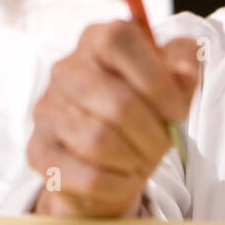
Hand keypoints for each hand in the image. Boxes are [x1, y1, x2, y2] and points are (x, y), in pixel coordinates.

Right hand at [28, 21, 199, 217]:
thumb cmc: (144, 110)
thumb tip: (185, 72)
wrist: (110, 160)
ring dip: (135, 160)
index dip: (156, 80)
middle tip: (163, 146)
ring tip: (141, 161)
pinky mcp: (38, 150)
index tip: (176, 111)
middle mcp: (64, 69)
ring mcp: (46, 110)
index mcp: (96, 40)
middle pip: (118, 103)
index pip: (120, 41)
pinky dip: (116, 184)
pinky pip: (85, 176)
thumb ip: (185, 63)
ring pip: (100, 142)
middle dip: (153, 134)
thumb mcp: (172, 81)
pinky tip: (124, 180)